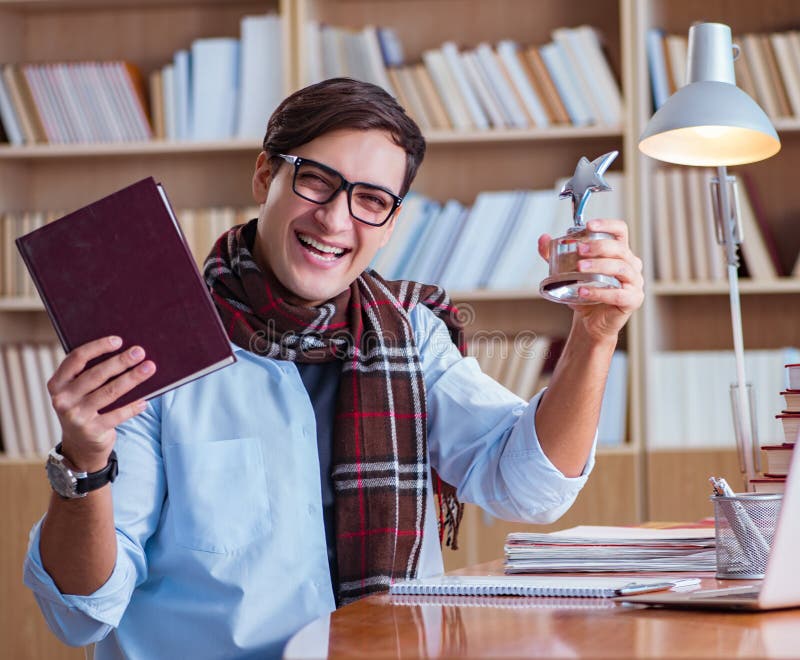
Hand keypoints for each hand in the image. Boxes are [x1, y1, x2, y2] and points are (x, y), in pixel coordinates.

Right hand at [47, 336, 156, 471]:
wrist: (80, 446)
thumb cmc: (85, 407)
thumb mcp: (79, 391)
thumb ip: (90, 374)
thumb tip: (125, 352)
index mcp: (57, 383)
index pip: (76, 358)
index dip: (98, 347)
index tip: (119, 340)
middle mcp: (62, 399)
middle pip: (96, 374)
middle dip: (121, 361)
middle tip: (140, 351)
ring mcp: (75, 416)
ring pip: (109, 392)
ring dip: (132, 378)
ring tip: (149, 368)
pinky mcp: (91, 431)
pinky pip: (117, 415)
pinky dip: (133, 406)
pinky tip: (145, 401)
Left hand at [538, 218, 643, 342]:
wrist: (590, 321)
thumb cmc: (585, 293)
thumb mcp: (567, 271)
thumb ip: (553, 255)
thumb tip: (543, 238)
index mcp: (619, 253)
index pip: (620, 230)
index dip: (607, 225)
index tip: (589, 225)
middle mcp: (631, 265)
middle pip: (619, 249)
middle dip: (598, 247)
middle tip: (579, 250)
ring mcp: (634, 283)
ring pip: (620, 268)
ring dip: (599, 266)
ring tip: (579, 269)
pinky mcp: (632, 300)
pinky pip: (617, 294)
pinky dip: (599, 291)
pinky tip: (583, 291)